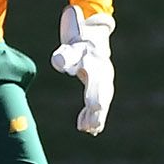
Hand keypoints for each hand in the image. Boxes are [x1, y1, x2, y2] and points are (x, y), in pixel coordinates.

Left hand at [50, 5, 114, 134]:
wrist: (90, 33)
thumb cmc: (78, 39)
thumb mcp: (70, 44)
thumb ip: (65, 55)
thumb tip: (59, 64)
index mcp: (96, 64)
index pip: (96, 83)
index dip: (95, 96)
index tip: (95, 108)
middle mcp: (103, 73)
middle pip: (103, 95)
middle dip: (99, 112)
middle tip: (94, 126)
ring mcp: (104, 80)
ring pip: (102, 101)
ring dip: (95, 117)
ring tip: (89, 131)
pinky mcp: (99, 85)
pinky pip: (98, 102)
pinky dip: (92, 115)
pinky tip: (85, 128)